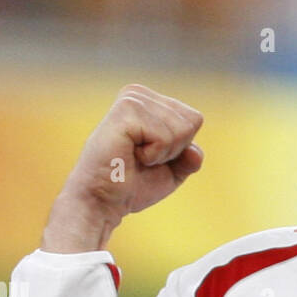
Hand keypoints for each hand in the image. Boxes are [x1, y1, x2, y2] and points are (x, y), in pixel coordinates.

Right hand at [42, 85, 203, 252]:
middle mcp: (138, 94)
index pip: (194, 119)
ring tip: (135, 157)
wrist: (102, 202)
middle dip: (174, 151)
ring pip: (181, 129)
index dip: (181, 148)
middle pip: (191, 122)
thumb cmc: (132, 186)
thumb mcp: (172, 172)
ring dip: (162, 154)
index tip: (152, 157)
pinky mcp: (126, 111)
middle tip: (143, 159)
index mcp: (148, 101)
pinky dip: (153, 155)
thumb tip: (195, 152)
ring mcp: (132, 99)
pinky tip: (130, 154)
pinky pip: (164, 137)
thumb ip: (190, 158)